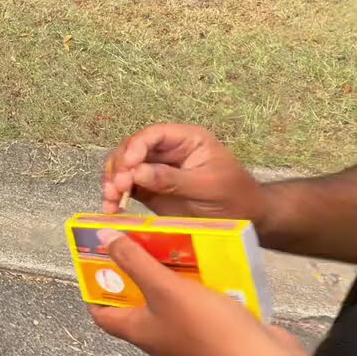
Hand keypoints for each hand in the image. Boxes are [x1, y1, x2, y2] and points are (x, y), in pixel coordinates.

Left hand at [89, 229, 308, 355]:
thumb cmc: (208, 329)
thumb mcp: (164, 288)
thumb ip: (134, 262)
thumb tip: (104, 238)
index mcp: (138, 330)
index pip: (102, 313)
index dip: (95, 289)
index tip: (96, 262)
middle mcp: (157, 335)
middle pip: (136, 300)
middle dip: (135, 271)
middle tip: (138, 244)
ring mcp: (185, 334)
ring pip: (168, 298)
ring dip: (168, 273)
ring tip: (171, 246)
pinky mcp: (211, 329)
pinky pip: (196, 301)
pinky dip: (196, 282)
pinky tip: (203, 262)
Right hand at [102, 124, 268, 224]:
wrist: (246, 221)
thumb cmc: (235, 198)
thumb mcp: (208, 187)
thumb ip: (173, 179)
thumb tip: (137, 173)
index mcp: (186, 140)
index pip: (154, 135)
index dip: (136, 147)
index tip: (128, 167)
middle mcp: (167, 151)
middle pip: (132, 149)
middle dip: (119, 167)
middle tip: (115, 188)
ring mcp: (156, 170)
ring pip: (123, 167)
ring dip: (112, 182)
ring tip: (110, 201)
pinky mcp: (149, 190)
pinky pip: (125, 188)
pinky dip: (114, 196)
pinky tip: (111, 209)